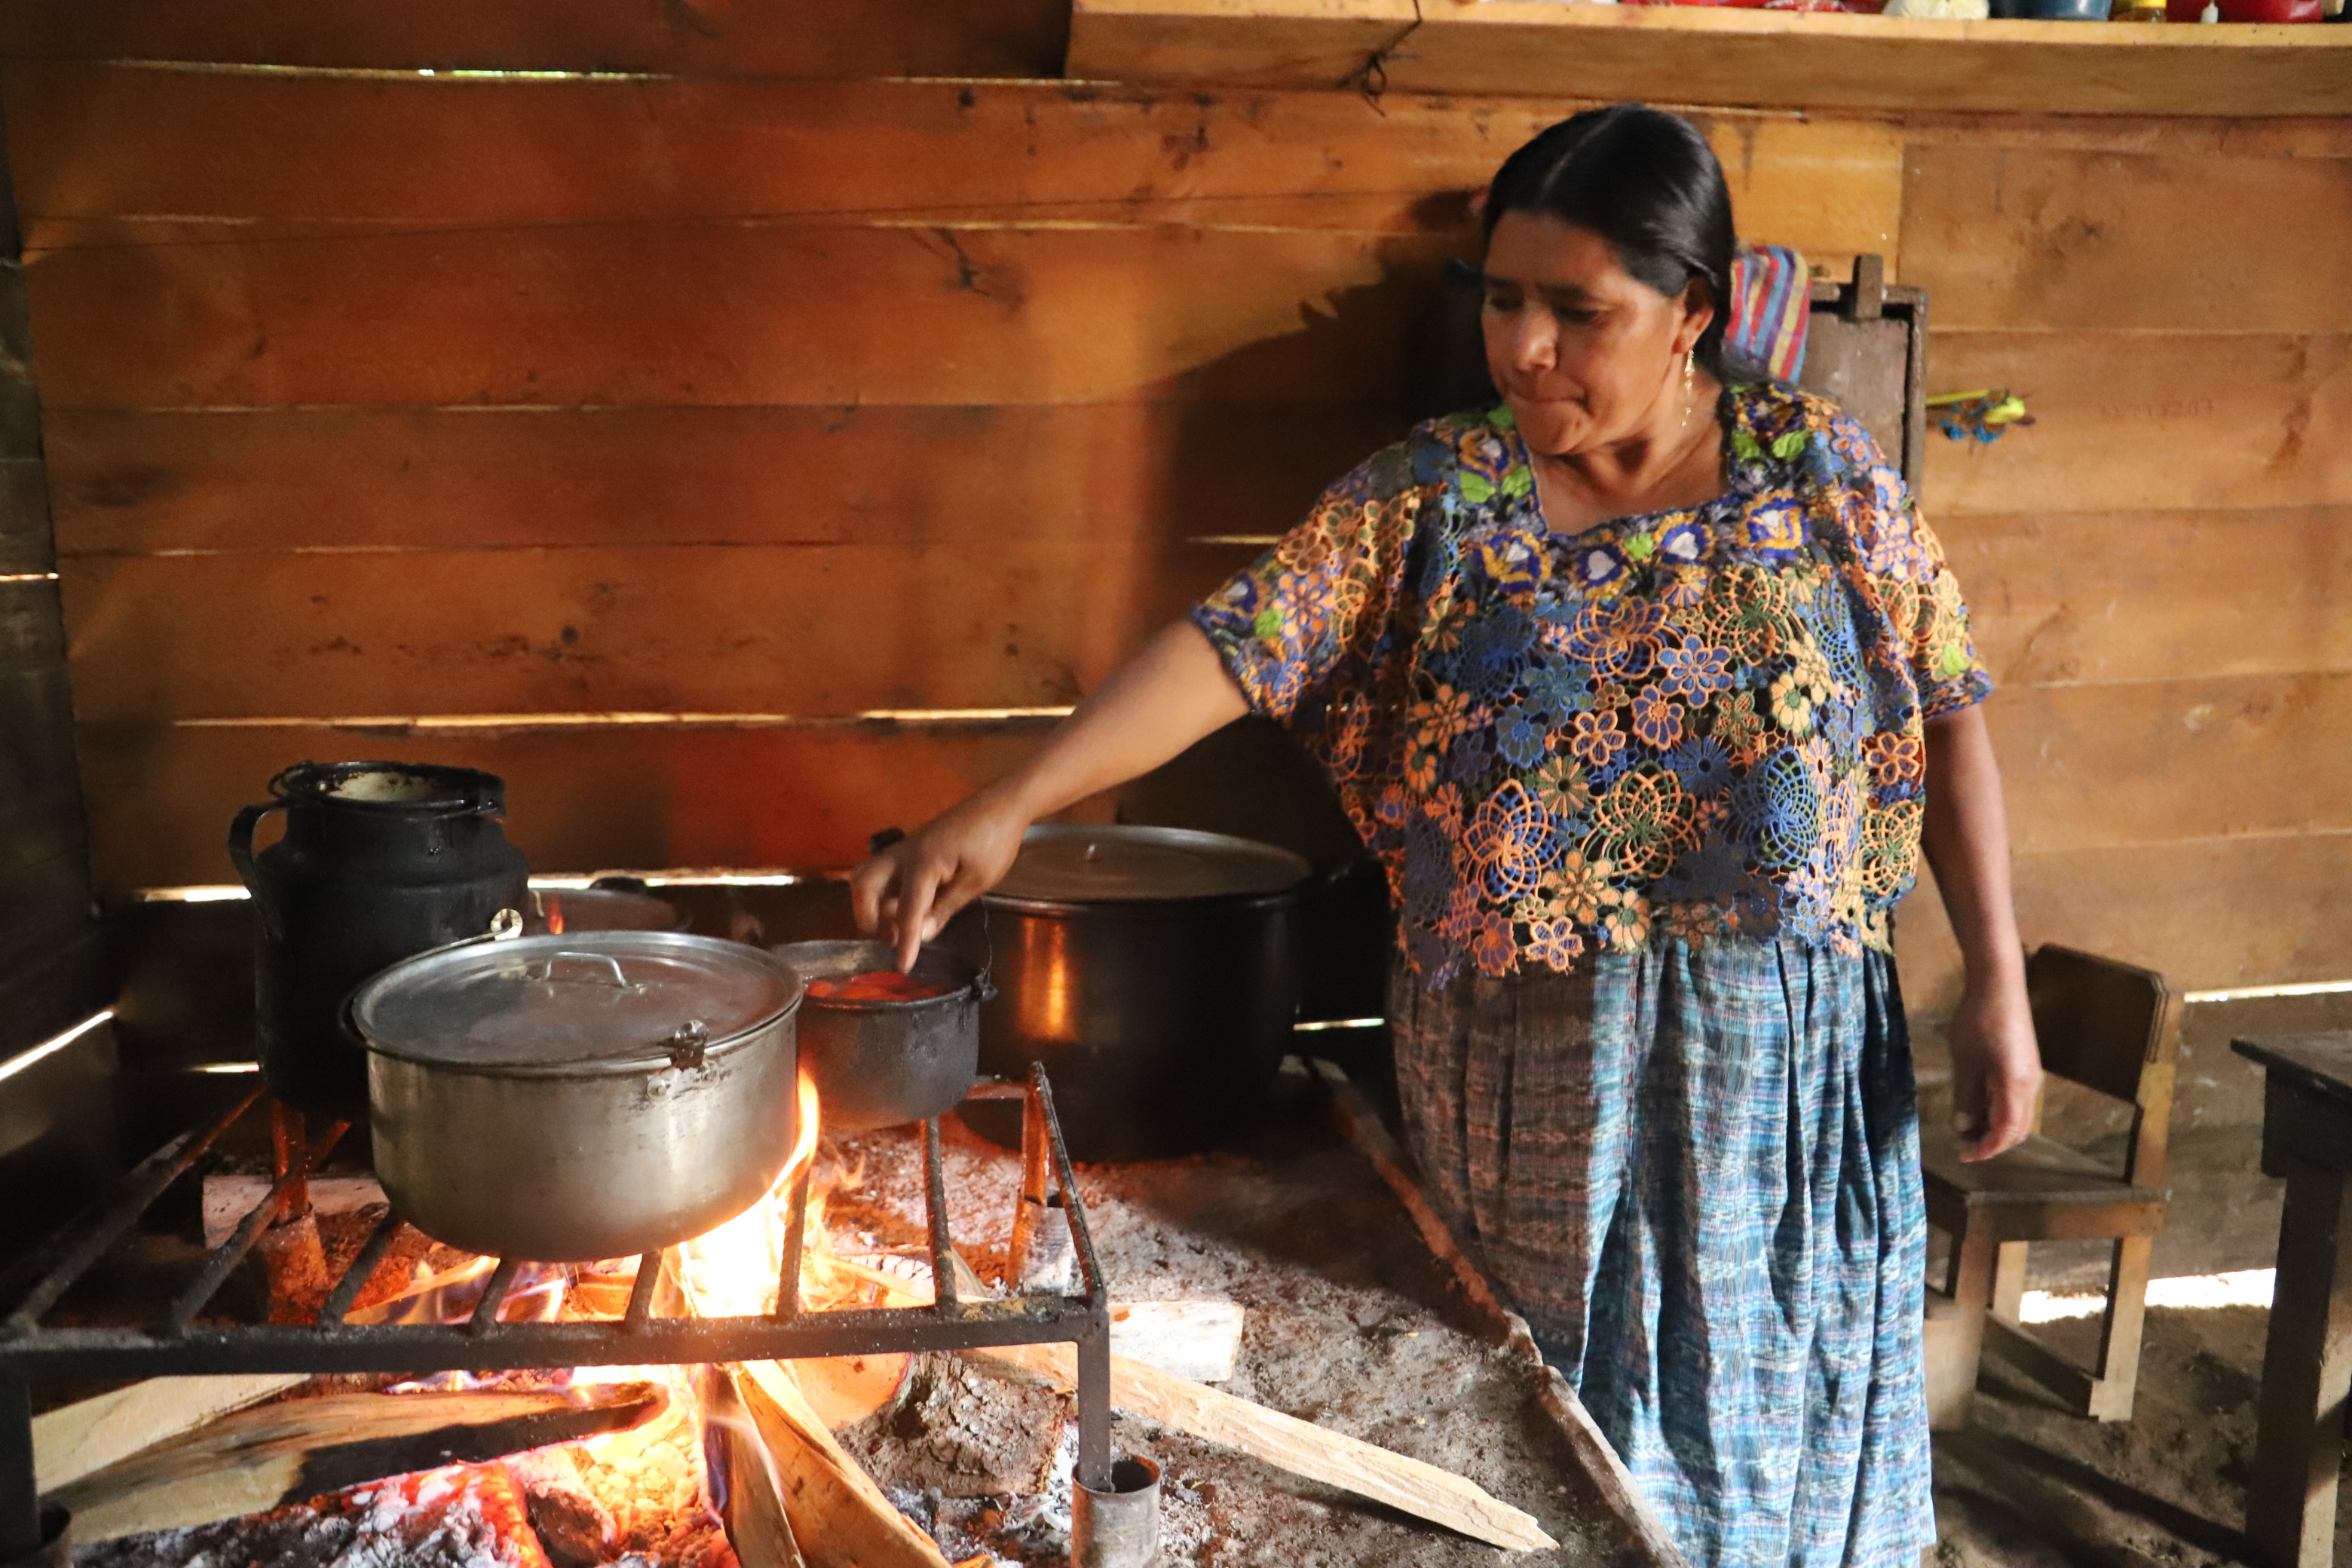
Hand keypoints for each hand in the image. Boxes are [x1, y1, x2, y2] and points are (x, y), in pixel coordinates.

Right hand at [848, 786, 1031, 971]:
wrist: (1002, 805)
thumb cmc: (994, 841)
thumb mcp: (977, 880)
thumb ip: (945, 908)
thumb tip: (920, 935)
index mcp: (924, 862)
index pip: (908, 910)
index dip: (904, 941)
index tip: (902, 967)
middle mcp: (904, 853)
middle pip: (864, 884)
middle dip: (867, 917)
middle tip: (889, 939)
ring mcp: (904, 848)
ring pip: (868, 876)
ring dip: (872, 904)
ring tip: (896, 927)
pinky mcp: (910, 848)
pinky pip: (884, 872)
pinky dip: (885, 894)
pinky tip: (907, 909)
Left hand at [1944, 974, 2040, 1162]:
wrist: (2000, 987)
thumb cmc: (1978, 1022)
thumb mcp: (1965, 1062)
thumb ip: (1966, 1097)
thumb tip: (1964, 1129)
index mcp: (2015, 1087)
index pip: (2006, 1133)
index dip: (1986, 1149)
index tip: (1963, 1155)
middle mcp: (2030, 1086)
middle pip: (2017, 1130)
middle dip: (1992, 1143)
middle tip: (1963, 1145)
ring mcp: (2031, 1076)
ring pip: (2018, 1116)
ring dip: (1996, 1127)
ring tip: (1967, 1127)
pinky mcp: (2026, 1066)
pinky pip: (2017, 1101)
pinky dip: (2000, 1112)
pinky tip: (1979, 1106)